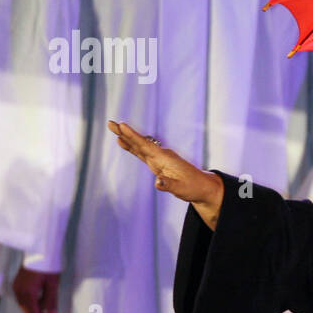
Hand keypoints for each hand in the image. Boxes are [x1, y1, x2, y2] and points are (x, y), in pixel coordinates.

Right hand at [13, 267, 58, 312]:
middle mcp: (18, 292)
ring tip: (48, 299)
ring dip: (35, 307)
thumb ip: (51, 301)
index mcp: (27, 293)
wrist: (38, 250)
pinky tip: (40, 294)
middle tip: (52, 310)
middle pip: (27, 312)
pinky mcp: (16, 284)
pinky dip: (31, 300)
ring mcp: (16, 288)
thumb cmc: (47, 266)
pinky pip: (22, 298)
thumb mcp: (53, 284)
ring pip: (24, 306)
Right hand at [107, 121, 224, 228]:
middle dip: (125, 133)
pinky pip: (141, 153)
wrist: (202, 187)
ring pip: (139, 146)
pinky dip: (132, 147)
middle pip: (140, 142)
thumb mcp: (181, 189)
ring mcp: (159, 158)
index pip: (146, 146)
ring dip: (126, 138)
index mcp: (165, 158)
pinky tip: (123, 142)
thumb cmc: (193, 187)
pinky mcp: (157, 163)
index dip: (133, 136)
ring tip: (114, 128)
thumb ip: (169, 185)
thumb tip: (158, 182)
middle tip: (111, 123)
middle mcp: (161, 155)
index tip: (122, 126)